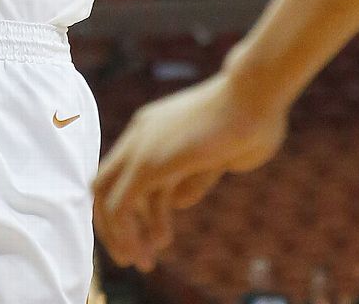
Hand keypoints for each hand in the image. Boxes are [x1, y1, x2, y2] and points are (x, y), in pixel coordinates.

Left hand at [94, 69, 287, 270]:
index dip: (126, 203)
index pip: (120, 169)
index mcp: (153, 127)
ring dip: (123, 235)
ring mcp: (143, 146)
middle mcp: (141, 134)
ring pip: (110, 198)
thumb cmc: (249, 122)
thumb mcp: (214, 155)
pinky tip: (155, 247)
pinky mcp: (152, 162)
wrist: (254, 96)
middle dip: (114, 223)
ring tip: (144, 261)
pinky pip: (124, 204)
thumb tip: (177, 201)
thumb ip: (191, 175)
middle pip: (104, 182)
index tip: (143, 232)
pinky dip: (131, 231)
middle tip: (132, 255)